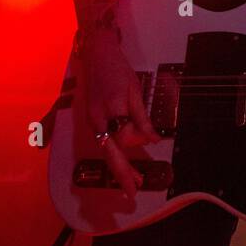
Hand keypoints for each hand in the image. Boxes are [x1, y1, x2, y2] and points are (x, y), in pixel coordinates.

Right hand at [79, 25, 160, 211]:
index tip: (153, 143)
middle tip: (134, 191)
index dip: (140, 143)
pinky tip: (123, 163)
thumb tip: (154, 140)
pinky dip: (114, 154)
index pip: (125, 136)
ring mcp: (92, 120)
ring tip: (134, 181)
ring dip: (119, 166)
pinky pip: (103, 141)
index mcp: (111, 108)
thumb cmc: (118, 69)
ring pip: (106, 149)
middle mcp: (98, 118)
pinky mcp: (92, 119)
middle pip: (110, 151)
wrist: (96, 54)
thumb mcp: (134, 90)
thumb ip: (142, 118)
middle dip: (122, 173)